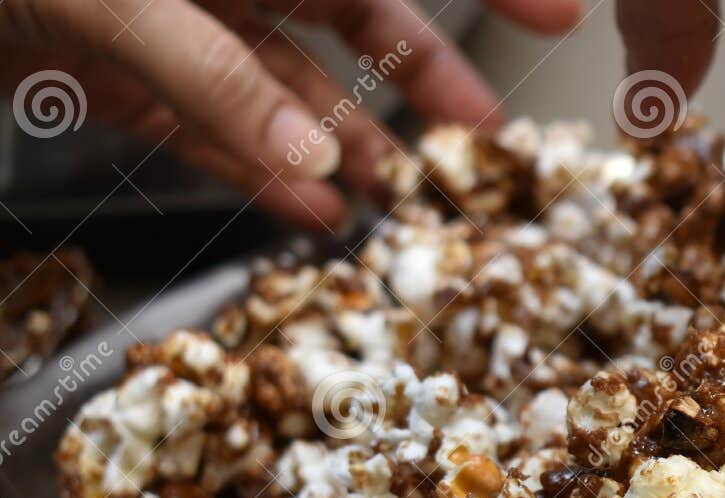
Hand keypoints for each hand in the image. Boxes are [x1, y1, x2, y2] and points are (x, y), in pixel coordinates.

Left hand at [0, 0, 583, 228]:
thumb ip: (214, 73)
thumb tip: (312, 156)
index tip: (555, 12)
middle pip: (342, 14)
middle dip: (413, 72)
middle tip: (480, 128)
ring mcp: (166, 19)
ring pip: (277, 82)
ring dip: (333, 139)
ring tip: (391, 192)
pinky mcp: (119, 72)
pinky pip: (205, 123)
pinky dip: (251, 164)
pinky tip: (301, 202)